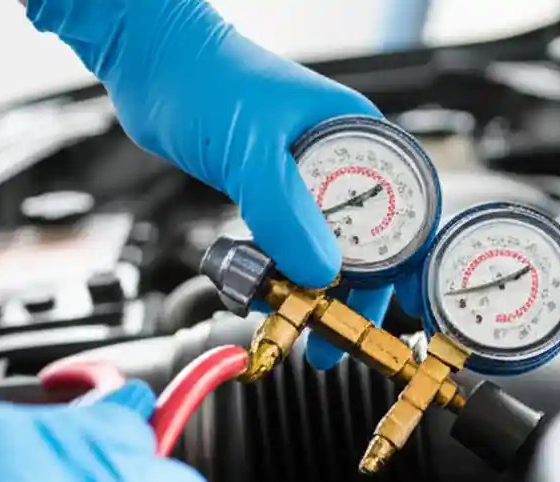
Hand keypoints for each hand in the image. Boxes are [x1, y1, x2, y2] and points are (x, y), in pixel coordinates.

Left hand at [26, 0, 403, 368]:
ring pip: (329, 248)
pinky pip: (292, 244)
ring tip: (312, 336)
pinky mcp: (274, 194)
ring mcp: (306, 178)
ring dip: (321, 293)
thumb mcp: (251, 150)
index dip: (412, 259)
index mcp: (357, 135)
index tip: (404, 304)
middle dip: (364, 294)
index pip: (406, 207)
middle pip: (373, 240)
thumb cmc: (204, 77)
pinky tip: (278, 300)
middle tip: (348, 337)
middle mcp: (339, 159)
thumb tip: (319, 272)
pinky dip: (287, 275)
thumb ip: (286, 211)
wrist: (148, 66)